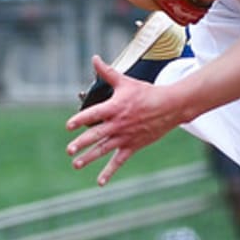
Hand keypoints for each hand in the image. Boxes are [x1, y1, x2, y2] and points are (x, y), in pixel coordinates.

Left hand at [65, 55, 184, 184]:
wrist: (171, 106)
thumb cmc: (147, 93)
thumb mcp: (126, 81)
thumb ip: (107, 72)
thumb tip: (94, 58)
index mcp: (114, 107)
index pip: (93, 115)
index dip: (79, 120)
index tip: (69, 126)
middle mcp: (118, 124)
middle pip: (96, 135)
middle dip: (81, 144)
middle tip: (69, 150)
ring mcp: (125, 136)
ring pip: (104, 149)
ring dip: (89, 157)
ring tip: (76, 164)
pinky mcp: (133, 145)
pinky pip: (119, 161)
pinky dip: (109, 171)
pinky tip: (100, 182)